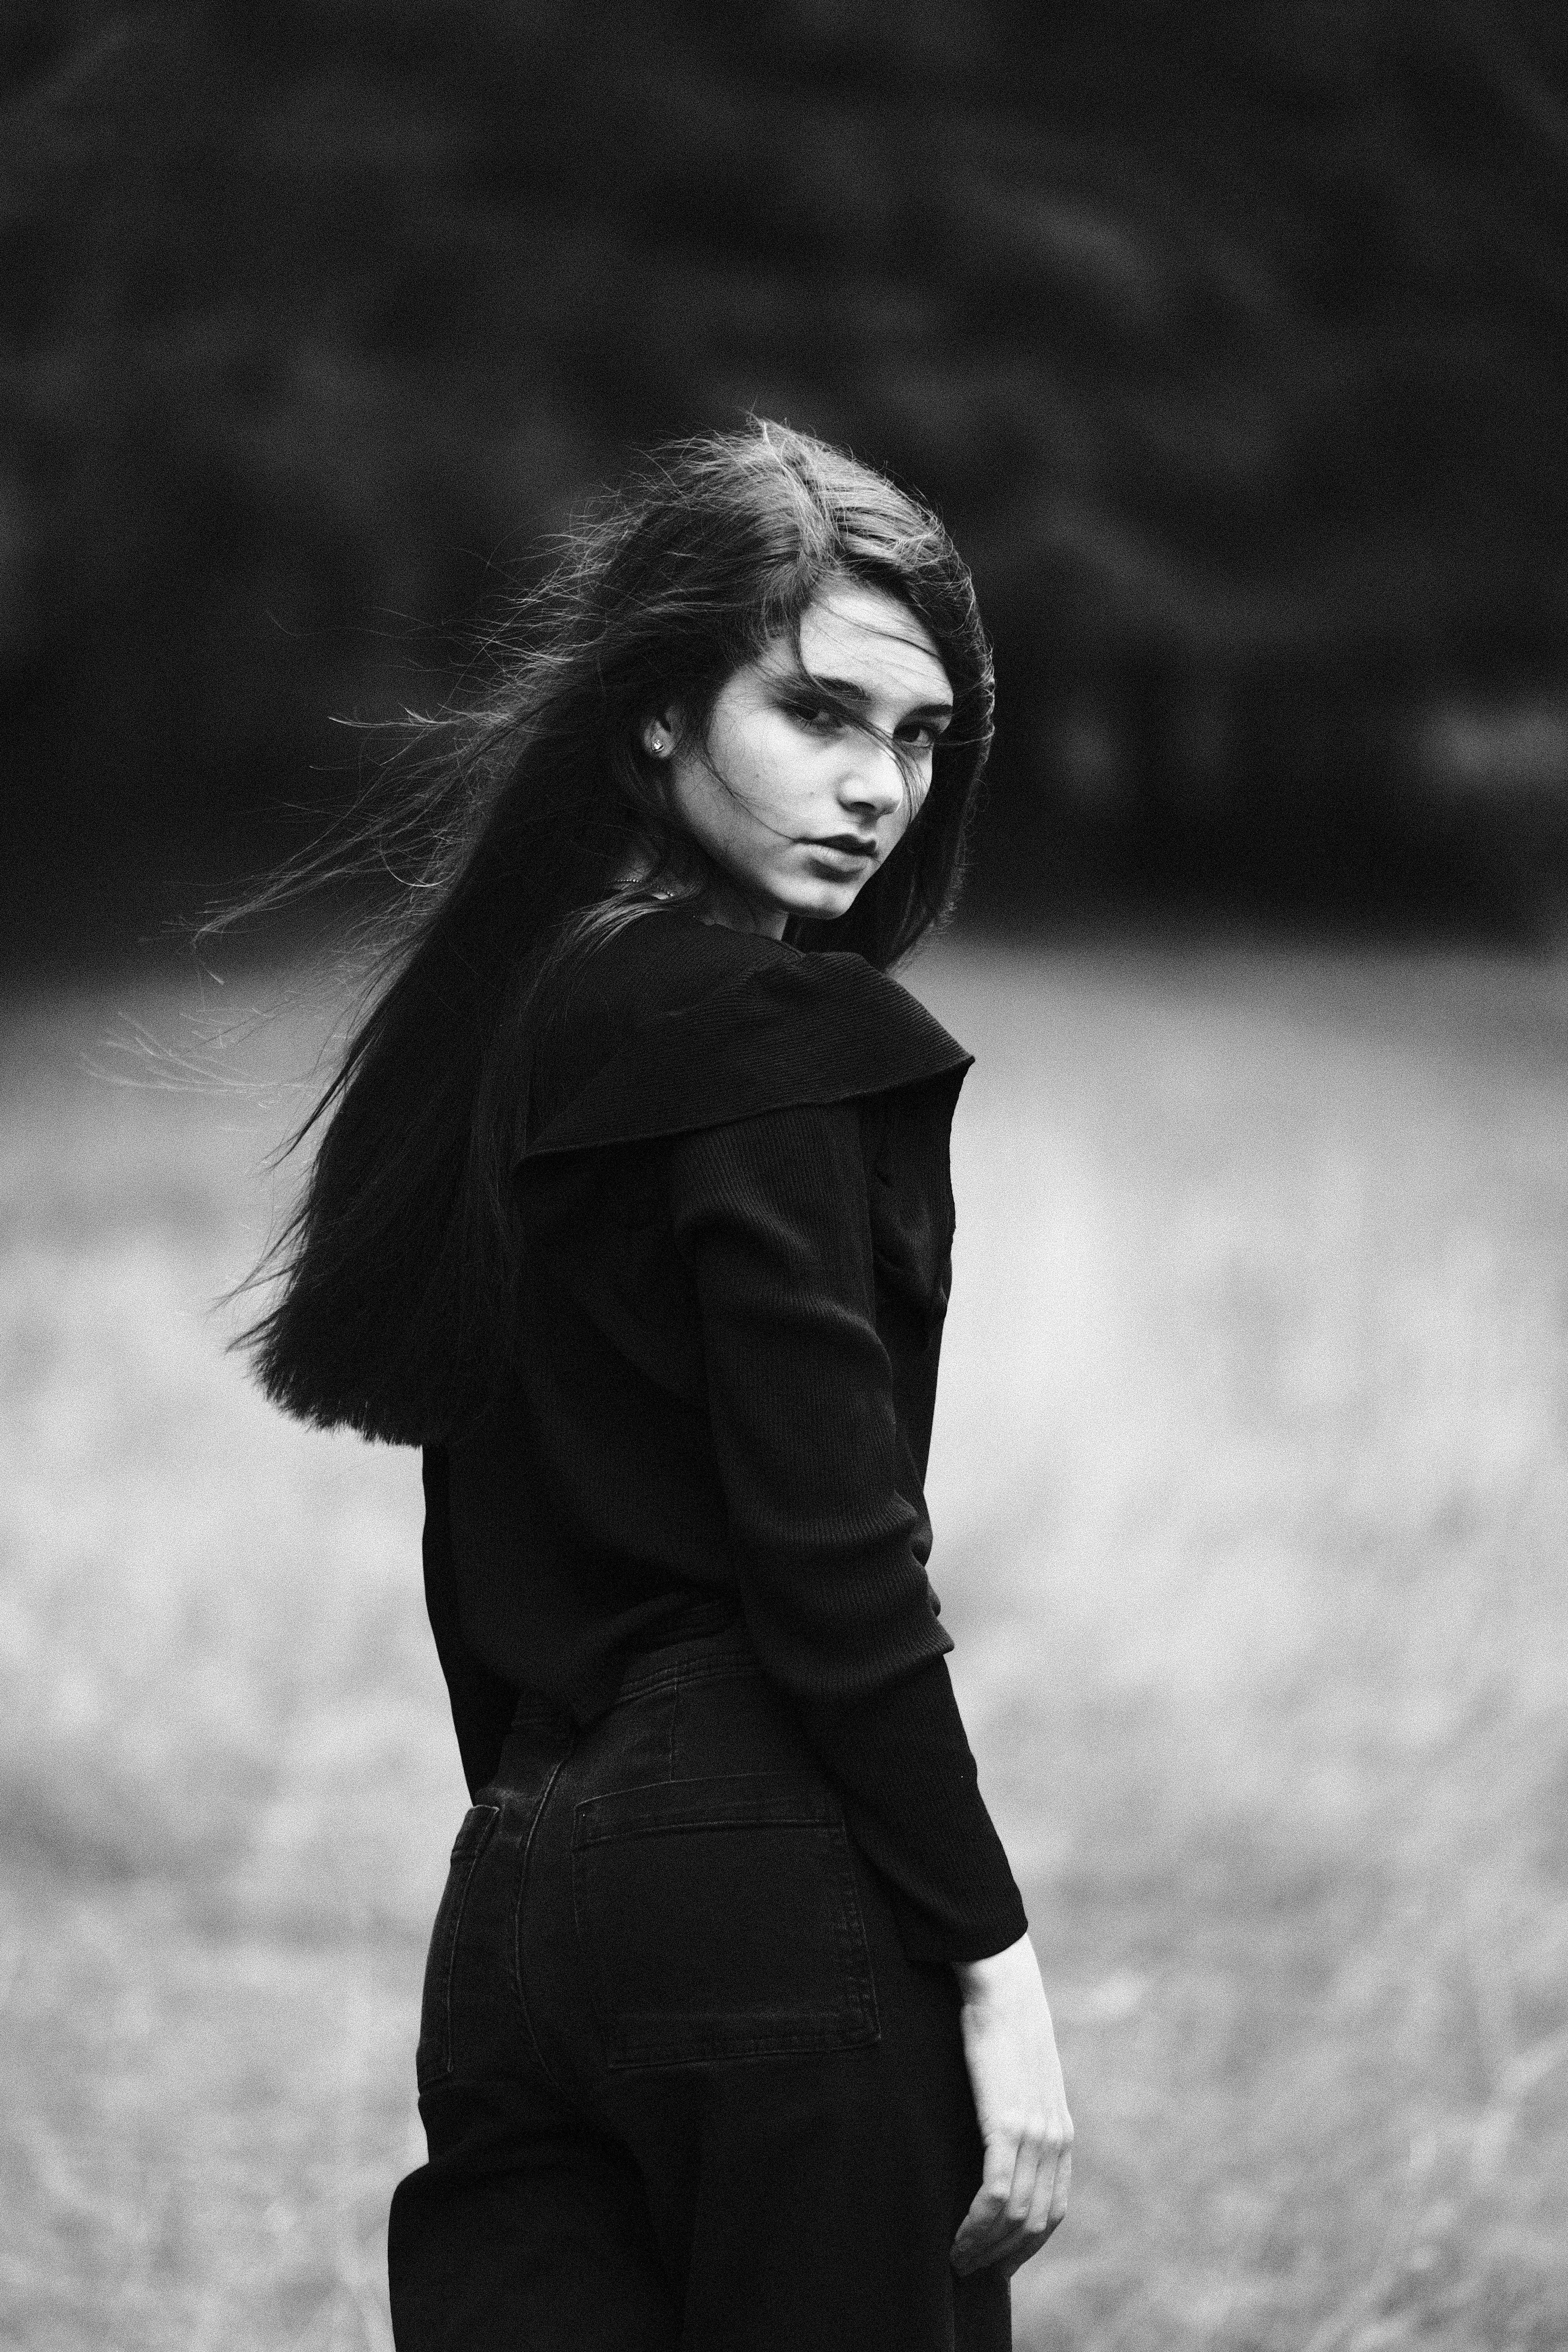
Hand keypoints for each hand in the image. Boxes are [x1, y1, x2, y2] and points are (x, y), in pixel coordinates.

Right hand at [949, 1932, 1072, 2279]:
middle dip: (1001, 2257)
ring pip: (1015, 2217)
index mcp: (1060, 2132)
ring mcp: (1035, 2134)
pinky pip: (996, 2195)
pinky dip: (976, 2226)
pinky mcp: (1009, 2124)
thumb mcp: (1017, 2079)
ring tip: (956, 2261)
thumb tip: (993, 2145)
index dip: (1025, 2245)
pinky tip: (956, 2237)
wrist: (1002, 1986)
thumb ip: (1014, 2116)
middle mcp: (1055, 2139)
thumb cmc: (1000, 2026)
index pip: (1052, 2211)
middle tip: (968, 2272)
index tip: (996, 2264)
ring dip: (984, 2248)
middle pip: (1035, 2223)